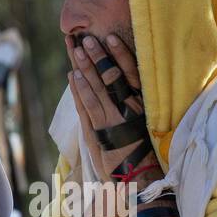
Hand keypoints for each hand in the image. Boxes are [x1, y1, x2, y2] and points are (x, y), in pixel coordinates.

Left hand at [68, 34, 157, 185]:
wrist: (138, 179)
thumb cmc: (142, 150)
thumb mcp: (144, 124)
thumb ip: (136, 103)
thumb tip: (128, 82)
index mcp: (142, 103)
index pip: (131, 73)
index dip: (120, 54)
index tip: (110, 37)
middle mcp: (129, 109)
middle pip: (111, 76)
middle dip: (97, 56)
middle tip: (86, 38)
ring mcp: (113, 120)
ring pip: (97, 89)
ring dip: (85, 68)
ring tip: (75, 49)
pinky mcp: (100, 133)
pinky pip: (88, 107)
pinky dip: (79, 90)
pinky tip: (72, 75)